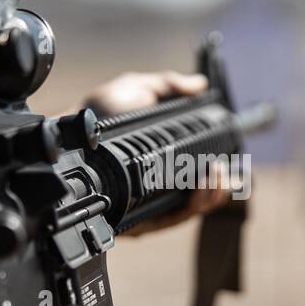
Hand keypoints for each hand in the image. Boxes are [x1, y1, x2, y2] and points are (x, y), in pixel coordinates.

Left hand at [78, 70, 230, 234]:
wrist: (75, 132)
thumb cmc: (99, 112)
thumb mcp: (139, 89)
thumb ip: (170, 86)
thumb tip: (200, 84)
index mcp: (164, 162)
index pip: (200, 176)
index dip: (219, 177)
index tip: (229, 166)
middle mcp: (158, 187)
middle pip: (200, 199)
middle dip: (219, 189)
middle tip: (221, 172)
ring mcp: (147, 204)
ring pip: (189, 211)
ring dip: (209, 197)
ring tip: (213, 180)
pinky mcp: (135, 219)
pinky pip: (169, 221)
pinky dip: (189, 209)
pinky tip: (197, 193)